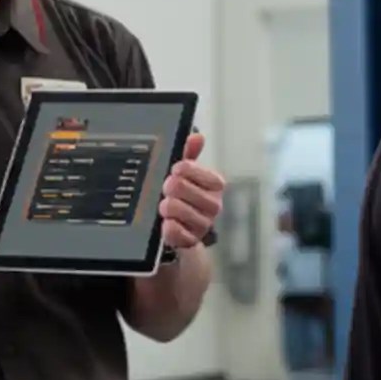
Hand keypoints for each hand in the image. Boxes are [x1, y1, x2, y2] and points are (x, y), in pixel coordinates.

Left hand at [158, 133, 224, 249]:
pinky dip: (167, 228)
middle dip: (168, 188)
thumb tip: (197, 136)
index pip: (188, 168)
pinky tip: (167, 225)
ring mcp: (203, 225)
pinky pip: (174, 232)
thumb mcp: (185, 174)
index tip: (175, 172)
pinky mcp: (191, 242)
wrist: (183, 232)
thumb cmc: (184, 197)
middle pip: (179, 186)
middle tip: (168, 192)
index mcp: (215, 184)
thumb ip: (190, 154)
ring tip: (165, 208)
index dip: (179, 169)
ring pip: (174, 208)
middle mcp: (214, 204)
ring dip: (165, 207)